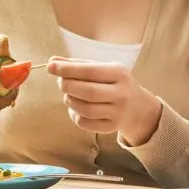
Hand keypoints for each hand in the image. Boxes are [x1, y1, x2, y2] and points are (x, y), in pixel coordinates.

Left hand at [46, 56, 162, 145]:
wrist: (137, 107)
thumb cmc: (113, 83)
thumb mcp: (102, 68)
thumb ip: (77, 65)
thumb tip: (52, 61)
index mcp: (119, 73)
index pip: (90, 71)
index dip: (68, 69)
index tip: (51, 66)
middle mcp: (121, 93)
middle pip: (88, 91)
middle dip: (68, 86)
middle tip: (60, 82)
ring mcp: (118, 113)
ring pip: (85, 109)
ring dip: (70, 100)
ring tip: (68, 94)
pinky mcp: (112, 127)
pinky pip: (85, 123)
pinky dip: (74, 115)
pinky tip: (75, 108)